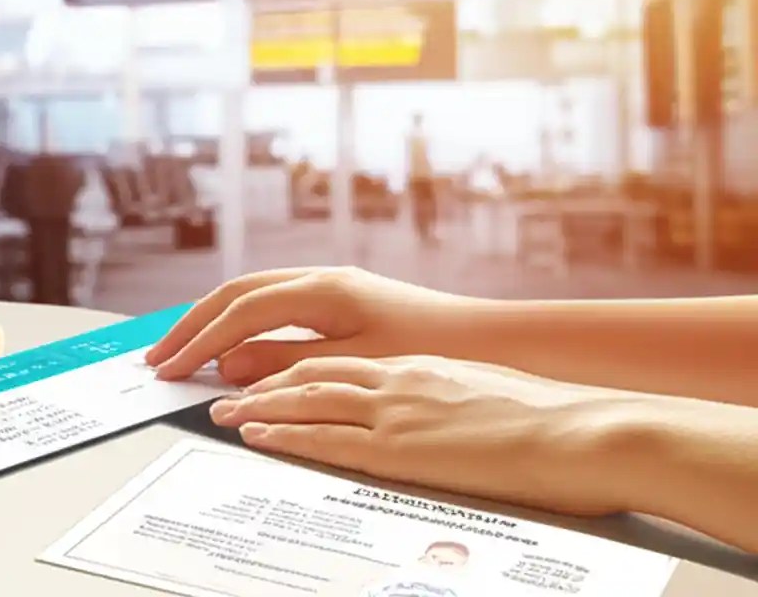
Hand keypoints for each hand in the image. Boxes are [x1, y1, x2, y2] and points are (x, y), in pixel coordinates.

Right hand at [146, 267, 475, 382]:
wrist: (488, 339)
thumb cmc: (430, 353)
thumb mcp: (354, 366)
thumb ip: (287, 364)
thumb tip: (230, 365)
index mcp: (322, 291)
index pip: (239, 312)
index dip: (199, 342)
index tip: (168, 371)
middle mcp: (320, 279)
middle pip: (235, 293)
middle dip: (192, 326)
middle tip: (158, 358)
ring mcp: (328, 285)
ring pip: (250, 294)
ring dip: (212, 321)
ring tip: (183, 350)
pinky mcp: (339, 300)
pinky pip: (271, 304)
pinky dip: (240, 323)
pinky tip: (232, 346)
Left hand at [208, 355, 652, 516]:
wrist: (586, 430)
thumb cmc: (556, 420)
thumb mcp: (491, 394)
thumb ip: (453, 396)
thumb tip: (445, 410)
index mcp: (421, 368)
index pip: (340, 362)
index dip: (296, 367)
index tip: (266, 373)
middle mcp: (400, 380)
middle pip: (310, 372)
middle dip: (261, 381)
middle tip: (224, 389)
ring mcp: (397, 411)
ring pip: (307, 399)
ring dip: (257, 406)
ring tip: (223, 413)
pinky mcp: (400, 448)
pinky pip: (325, 439)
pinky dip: (284, 435)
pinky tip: (256, 436)